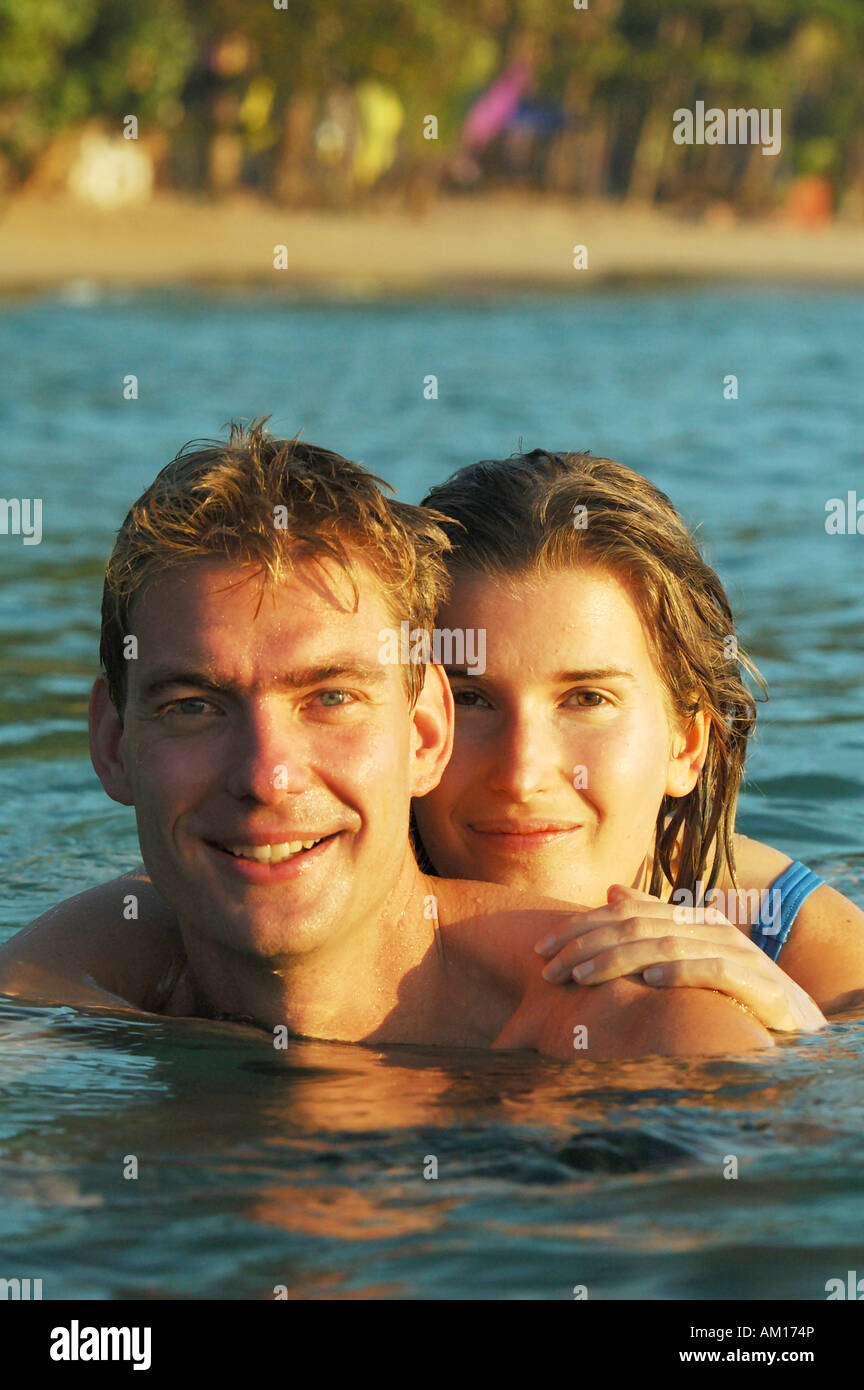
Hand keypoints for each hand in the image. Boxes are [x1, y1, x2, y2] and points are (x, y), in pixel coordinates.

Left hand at [534, 885, 825, 1032]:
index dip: (579, 927)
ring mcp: (735, 951)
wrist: (795, 1019)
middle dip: (586, 945)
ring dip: (618, 960)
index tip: (541, 949)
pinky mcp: (758, 982)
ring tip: (581, 977)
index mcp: (687, 917)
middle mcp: (709, 926)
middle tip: (549, 971)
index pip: (622, 912)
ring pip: (665, 945)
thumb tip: (612, 892)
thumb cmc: (731, 988)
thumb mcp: (688, 953)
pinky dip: (681, 972)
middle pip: (636, 926)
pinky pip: (714, 970)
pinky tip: (649, 983)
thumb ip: (652, 923)